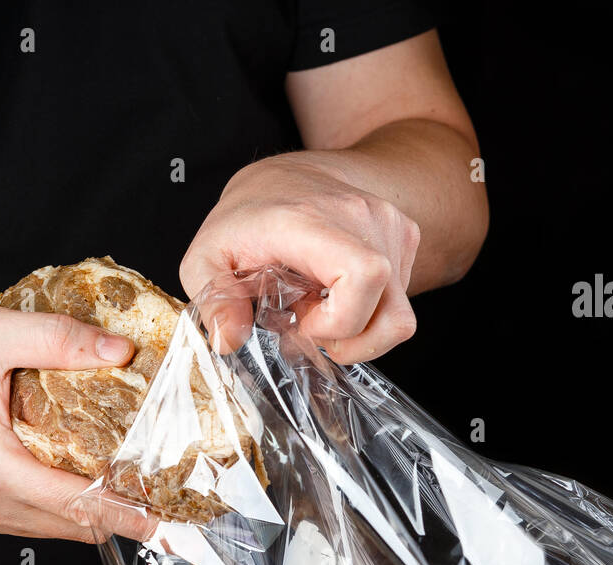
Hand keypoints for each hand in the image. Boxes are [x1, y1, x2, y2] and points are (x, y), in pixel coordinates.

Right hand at [0, 305, 153, 542]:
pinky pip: (36, 521)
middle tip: (169, 502)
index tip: (167, 520)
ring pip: (56, 529)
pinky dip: (68, 509)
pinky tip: (92, 485)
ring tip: (140, 493)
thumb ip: (59, 339)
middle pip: (73, 525)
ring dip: (96, 514)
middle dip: (122, 515)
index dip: (127, 514)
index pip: (77, 504)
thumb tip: (122, 351)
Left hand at [180, 152, 420, 363]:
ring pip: (399, 317)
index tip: (302, 322)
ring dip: (358, 328)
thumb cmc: (250, 214)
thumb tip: (227, 340)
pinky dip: (368, 310)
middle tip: (309, 324)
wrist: (290, 174)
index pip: (364, 276)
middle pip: (394, 317)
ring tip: (319, 305)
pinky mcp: (404, 238)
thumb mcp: (207, 255)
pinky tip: (334, 292)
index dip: (338, 321)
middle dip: (351, 342)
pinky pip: (399, 300)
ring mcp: (391, 228)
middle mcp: (363, 220)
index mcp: (312, 222)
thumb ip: (212, 299)